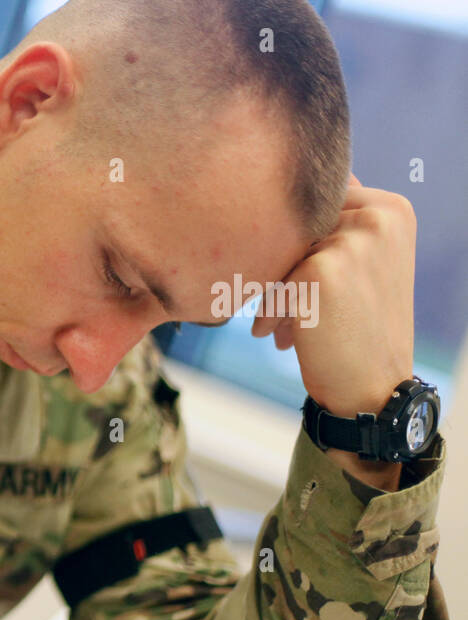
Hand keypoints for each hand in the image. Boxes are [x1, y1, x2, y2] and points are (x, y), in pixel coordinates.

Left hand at [253, 173, 414, 417]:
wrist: (371, 387)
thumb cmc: (355, 327)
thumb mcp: (357, 265)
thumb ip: (332, 226)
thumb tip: (279, 191)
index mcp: (391, 208)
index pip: (318, 202)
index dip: (294, 240)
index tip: (298, 279)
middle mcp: (379, 216)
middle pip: (296, 226)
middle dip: (279, 267)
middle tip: (276, 305)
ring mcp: (353, 240)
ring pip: (280, 254)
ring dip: (270, 292)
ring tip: (277, 324)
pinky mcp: (324, 270)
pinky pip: (273, 282)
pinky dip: (268, 312)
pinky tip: (274, 337)